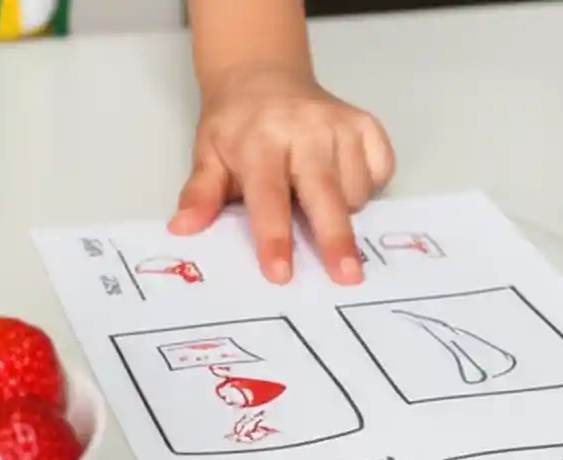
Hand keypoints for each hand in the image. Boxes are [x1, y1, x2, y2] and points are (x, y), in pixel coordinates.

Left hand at [169, 67, 394, 284]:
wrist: (263, 77)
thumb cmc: (235, 127)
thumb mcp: (207, 156)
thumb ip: (200, 195)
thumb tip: (182, 229)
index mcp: (261, 141)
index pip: (269, 196)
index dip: (274, 237)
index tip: (280, 274)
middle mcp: (306, 129)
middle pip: (324, 193)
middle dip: (335, 237)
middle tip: (345, 278)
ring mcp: (341, 124)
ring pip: (355, 189)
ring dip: (343, 211)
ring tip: (317, 203)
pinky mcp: (366, 124)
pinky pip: (380, 171)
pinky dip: (367, 188)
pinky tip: (344, 184)